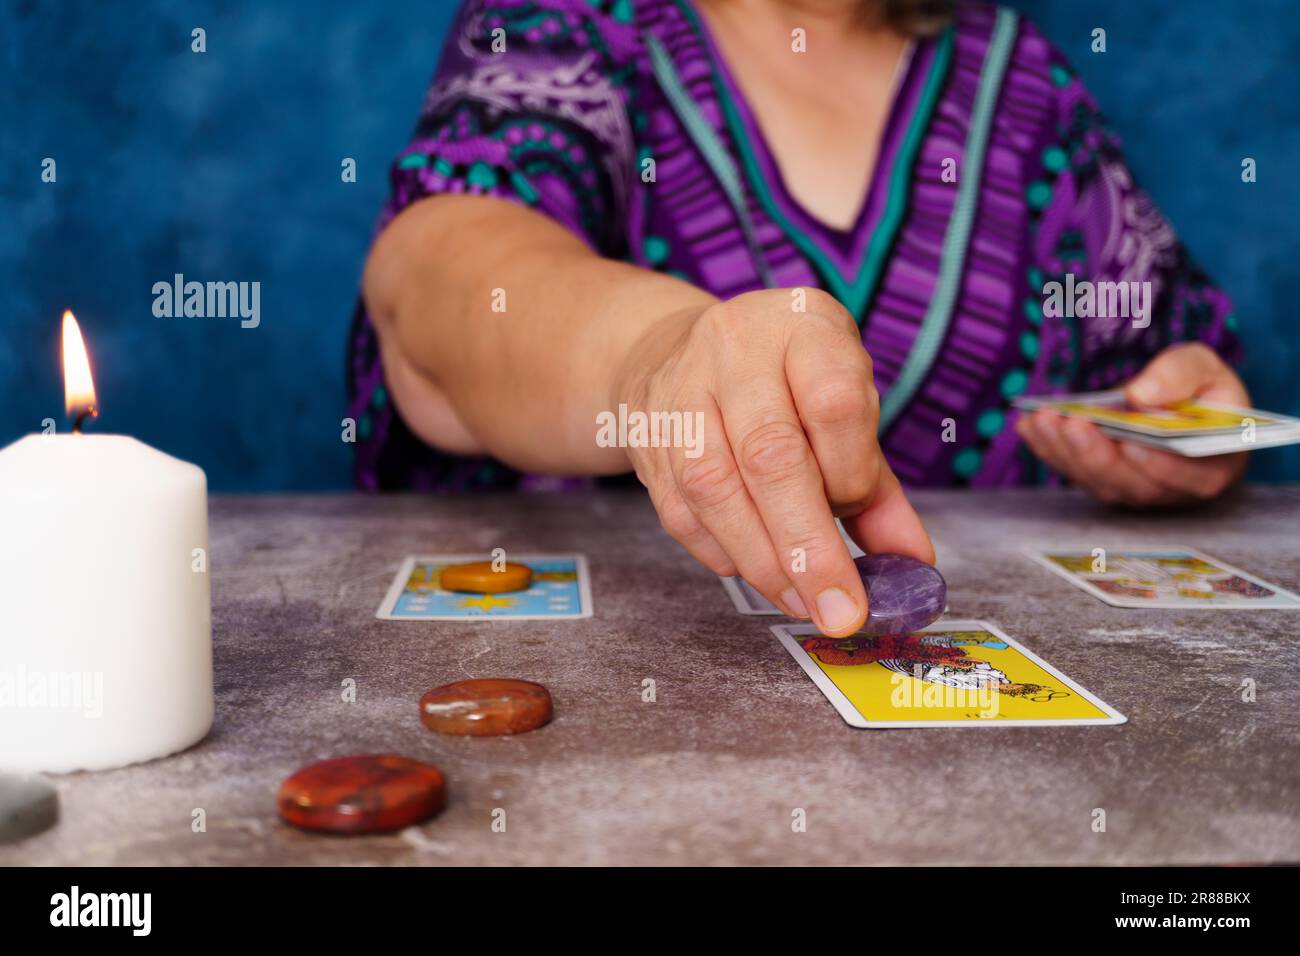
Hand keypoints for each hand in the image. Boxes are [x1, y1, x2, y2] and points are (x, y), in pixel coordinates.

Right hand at [612, 289, 933, 636]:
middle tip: (839, 608)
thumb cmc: (779, 382)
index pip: (834, 402)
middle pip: (769, 454)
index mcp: (803, 328)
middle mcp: (735, 350)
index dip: (850, 475)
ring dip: (762, 561)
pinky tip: (757, 573)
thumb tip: (912, 563)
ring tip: (801, 601)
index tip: (865, 526)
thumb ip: (875, 483)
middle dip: (808, 546)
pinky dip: (723, 554)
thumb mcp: (840, 400)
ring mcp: (680, 392)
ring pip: (715, 488)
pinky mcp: (646, 440)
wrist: (672, 350)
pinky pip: (680, 512)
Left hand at [1015, 342, 1248, 506]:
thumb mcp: (1204, 369)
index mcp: (1213, 466)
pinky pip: (1074, 472)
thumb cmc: (1199, 390)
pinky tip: (1029, 426)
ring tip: (1042, 420)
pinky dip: (1049, 450)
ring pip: (1097, 481)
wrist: (1179, 404)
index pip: (1191, 477)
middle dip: (1097, 454)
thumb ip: (1182, 375)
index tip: (1132, 444)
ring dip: (1065, 452)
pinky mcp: (1103, 482)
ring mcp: (1134, 491)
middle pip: (1132, 484)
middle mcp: (1172, 490)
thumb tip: (1140, 394)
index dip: (1161, 465)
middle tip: (1071, 423)